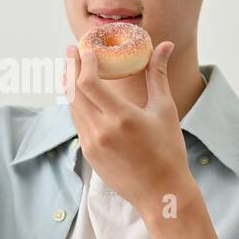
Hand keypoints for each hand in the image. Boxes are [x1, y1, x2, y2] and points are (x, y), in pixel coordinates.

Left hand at [63, 39, 193, 216]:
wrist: (161, 193)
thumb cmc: (168, 150)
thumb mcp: (165, 110)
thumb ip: (158, 74)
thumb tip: (165, 45)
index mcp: (121, 118)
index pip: (88, 83)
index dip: (83, 62)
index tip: (86, 47)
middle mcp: (102, 131)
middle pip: (73, 92)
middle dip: (70, 67)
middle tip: (72, 49)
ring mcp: (92, 144)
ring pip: (72, 108)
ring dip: (70, 86)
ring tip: (71, 68)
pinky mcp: (89, 155)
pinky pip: (77, 123)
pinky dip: (76, 105)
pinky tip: (79, 95)